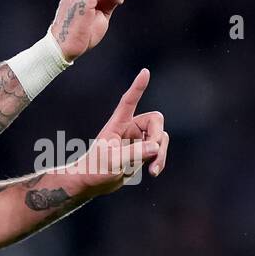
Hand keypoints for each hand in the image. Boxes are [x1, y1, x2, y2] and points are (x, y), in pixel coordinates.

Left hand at [67, 68, 169, 195]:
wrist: (92, 183)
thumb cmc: (95, 169)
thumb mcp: (113, 162)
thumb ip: (134, 153)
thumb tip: (156, 146)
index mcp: (118, 124)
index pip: (129, 101)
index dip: (137, 87)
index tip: (145, 72)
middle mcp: (130, 128)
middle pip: (155, 120)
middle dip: (158, 136)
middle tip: (153, 152)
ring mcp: (138, 140)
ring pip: (161, 137)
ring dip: (161, 153)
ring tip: (153, 170)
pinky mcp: (142, 151)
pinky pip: (159, 150)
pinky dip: (160, 160)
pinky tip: (153, 172)